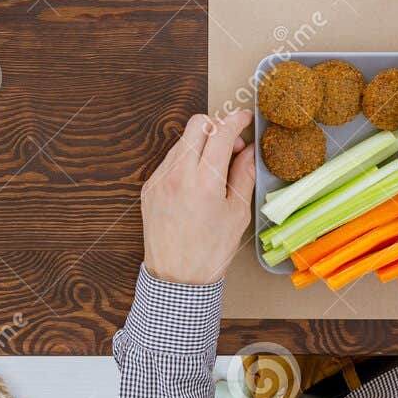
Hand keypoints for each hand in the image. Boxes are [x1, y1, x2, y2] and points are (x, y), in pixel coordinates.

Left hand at [140, 108, 256, 284]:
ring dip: (201, 144)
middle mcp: (177, 174)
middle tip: (231, 146)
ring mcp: (159, 179)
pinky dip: (186, 161)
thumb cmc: (211, 251)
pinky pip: (169, 160)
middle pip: (196, 124)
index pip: (220, 131)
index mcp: (204, 181)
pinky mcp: (149, 187)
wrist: (176, 279)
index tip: (244, 118)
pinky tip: (197, 182)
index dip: (235, 119)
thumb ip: (244, 175)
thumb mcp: (237, 213)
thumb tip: (249, 150)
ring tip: (215, 169)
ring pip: (182, 141)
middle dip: (216, 126)